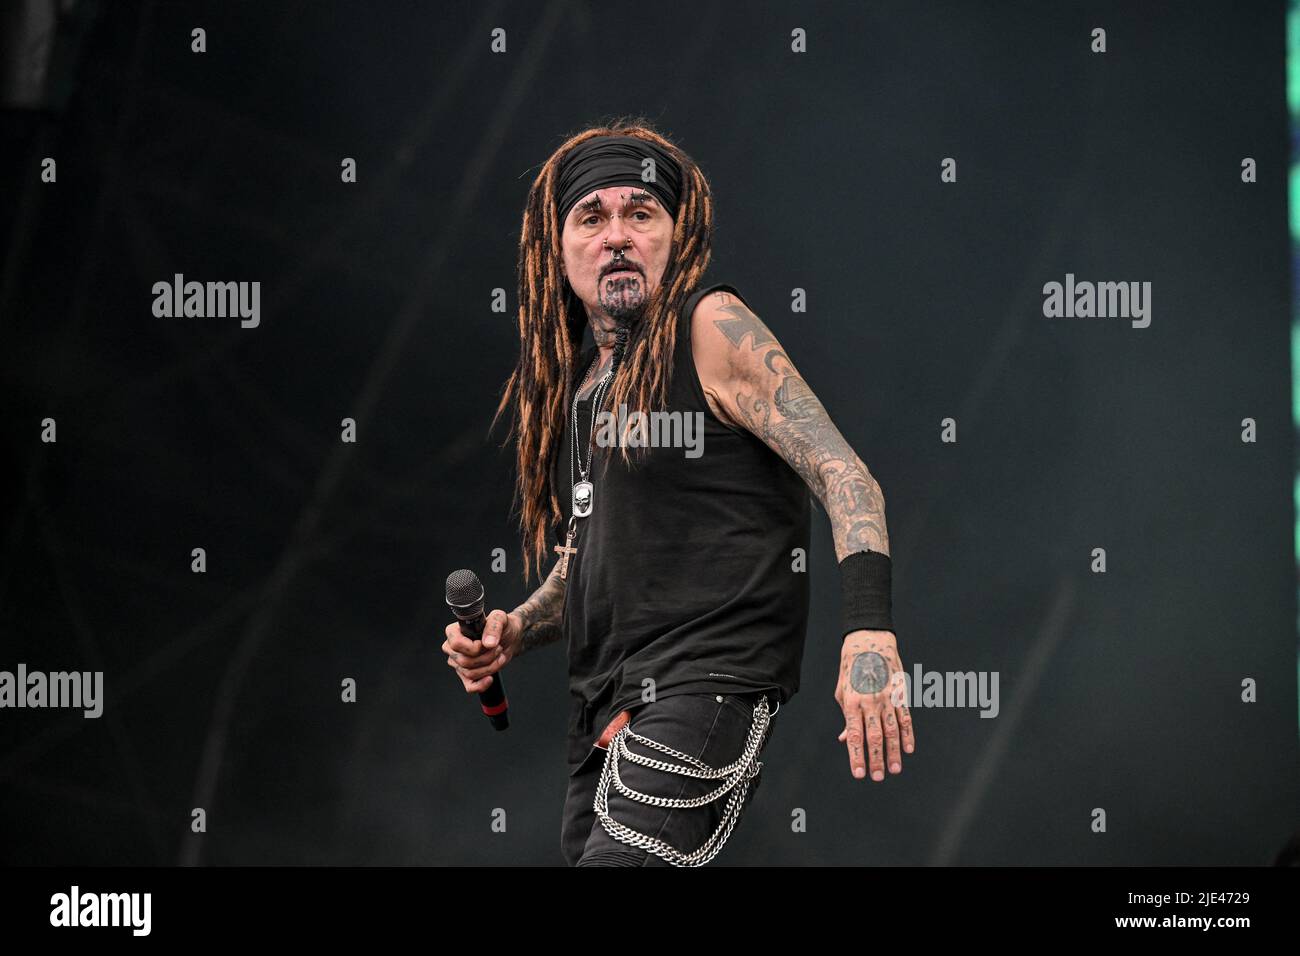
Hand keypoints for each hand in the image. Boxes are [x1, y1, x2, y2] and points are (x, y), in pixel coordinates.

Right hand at [442, 609, 521, 693]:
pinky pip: (470, 686)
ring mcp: (458, 663)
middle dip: (486, 657)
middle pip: (464, 661)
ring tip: (499, 655)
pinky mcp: (466, 675)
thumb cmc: (501, 626)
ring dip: (490, 667)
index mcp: (454, 632)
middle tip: (498, 648)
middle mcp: (452, 648)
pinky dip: (481, 685)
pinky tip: (490, 678)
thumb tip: (488, 643)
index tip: (486, 644)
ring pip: (470, 673)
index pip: (456, 644)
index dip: (473, 647)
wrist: (510, 639)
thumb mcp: (500, 619)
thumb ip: (493, 626)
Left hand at [834, 629, 913, 780]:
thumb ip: (847, 716)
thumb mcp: (842, 691)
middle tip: (878, 777)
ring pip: (893, 730)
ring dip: (895, 752)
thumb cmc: (851, 668)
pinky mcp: (900, 693)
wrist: (870, 640)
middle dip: (876, 759)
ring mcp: (887, 697)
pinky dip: (908, 734)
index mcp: (852, 702)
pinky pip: (906, 717)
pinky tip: (908, 749)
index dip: (857, 757)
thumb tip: (846, 740)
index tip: (859, 774)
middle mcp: (871, 701)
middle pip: (875, 737)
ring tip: (894, 769)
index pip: (855, 735)